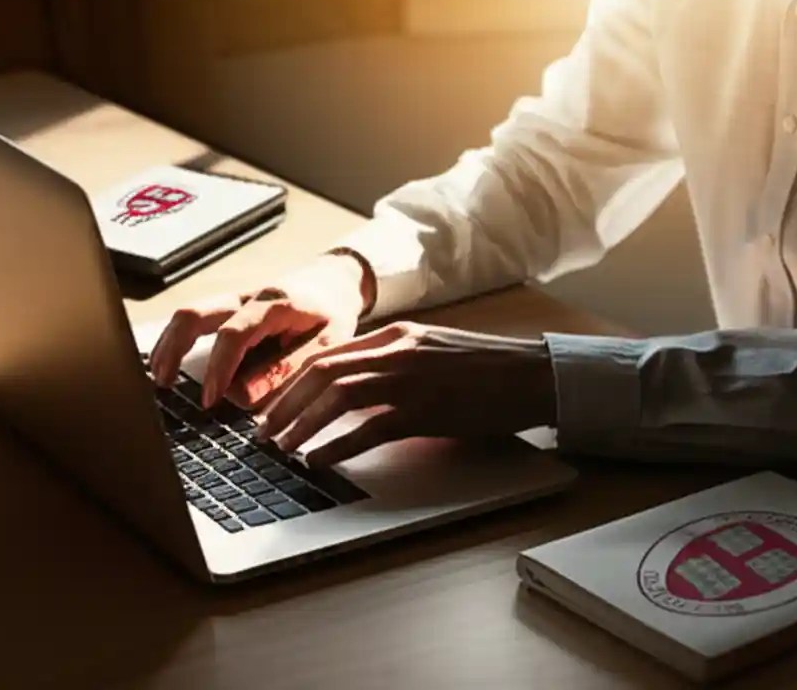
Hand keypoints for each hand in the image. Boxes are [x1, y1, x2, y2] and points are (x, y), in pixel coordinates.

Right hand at [148, 252, 375, 407]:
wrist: (335, 280)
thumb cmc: (333, 315)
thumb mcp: (327, 345)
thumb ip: (289, 369)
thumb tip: (245, 395)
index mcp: (274, 304)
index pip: (234, 335)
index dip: (218, 369)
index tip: (209, 401)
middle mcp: (247, 296)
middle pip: (196, 313)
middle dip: (174, 348)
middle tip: (163, 384)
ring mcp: (234, 299)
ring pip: (189, 313)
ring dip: (168, 344)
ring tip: (158, 378)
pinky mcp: (228, 307)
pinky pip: (195, 319)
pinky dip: (176, 340)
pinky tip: (166, 363)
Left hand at [256, 322, 556, 467]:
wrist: (532, 375)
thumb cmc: (486, 369)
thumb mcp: (432, 351)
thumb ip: (394, 362)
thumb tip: (353, 388)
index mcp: (395, 336)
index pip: (327, 353)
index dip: (292, 381)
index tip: (272, 405)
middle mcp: (396, 351)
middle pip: (321, 372)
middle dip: (284, 403)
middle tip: (263, 431)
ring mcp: (410, 379)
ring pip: (337, 397)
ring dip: (301, 424)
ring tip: (282, 448)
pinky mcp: (426, 410)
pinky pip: (368, 428)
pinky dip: (336, 445)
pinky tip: (318, 461)